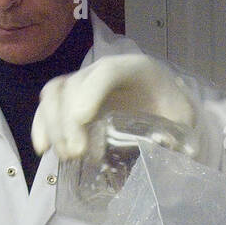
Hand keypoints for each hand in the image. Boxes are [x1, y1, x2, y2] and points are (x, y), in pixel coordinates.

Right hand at [31, 55, 198, 159]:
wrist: (161, 102)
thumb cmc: (171, 109)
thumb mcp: (183, 118)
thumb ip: (180, 132)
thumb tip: (170, 151)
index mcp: (136, 68)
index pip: (107, 72)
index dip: (91, 92)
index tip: (84, 119)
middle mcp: (104, 70)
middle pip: (75, 85)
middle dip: (69, 119)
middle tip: (77, 153)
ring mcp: (84, 83)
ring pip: (56, 93)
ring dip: (54, 125)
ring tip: (66, 155)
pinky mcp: (72, 99)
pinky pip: (49, 105)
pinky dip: (42, 125)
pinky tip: (43, 149)